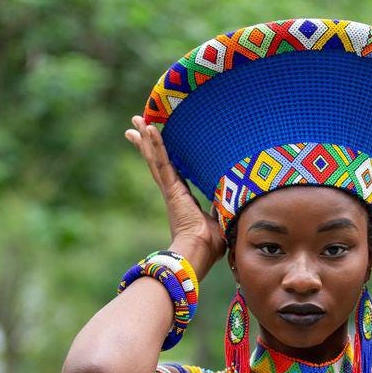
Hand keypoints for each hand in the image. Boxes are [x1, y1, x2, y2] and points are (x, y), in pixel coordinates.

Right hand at [125, 116, 225, 278]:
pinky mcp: (171, 189)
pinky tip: (149, 128)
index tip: (158, 145)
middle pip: (157, 161)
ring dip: (146, 138)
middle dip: (146, 143)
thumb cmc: (210, 245)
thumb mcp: (221, 220)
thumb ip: (223, 207)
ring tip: (136, 120)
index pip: (172, 171)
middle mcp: (172, 192)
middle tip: (136, 125)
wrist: (199, 252)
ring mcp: (170, 189)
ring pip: (156, 158)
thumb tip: (235, 199)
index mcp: (182, 198)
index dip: (164, 157)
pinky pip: (162, 162)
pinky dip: (155, 145)